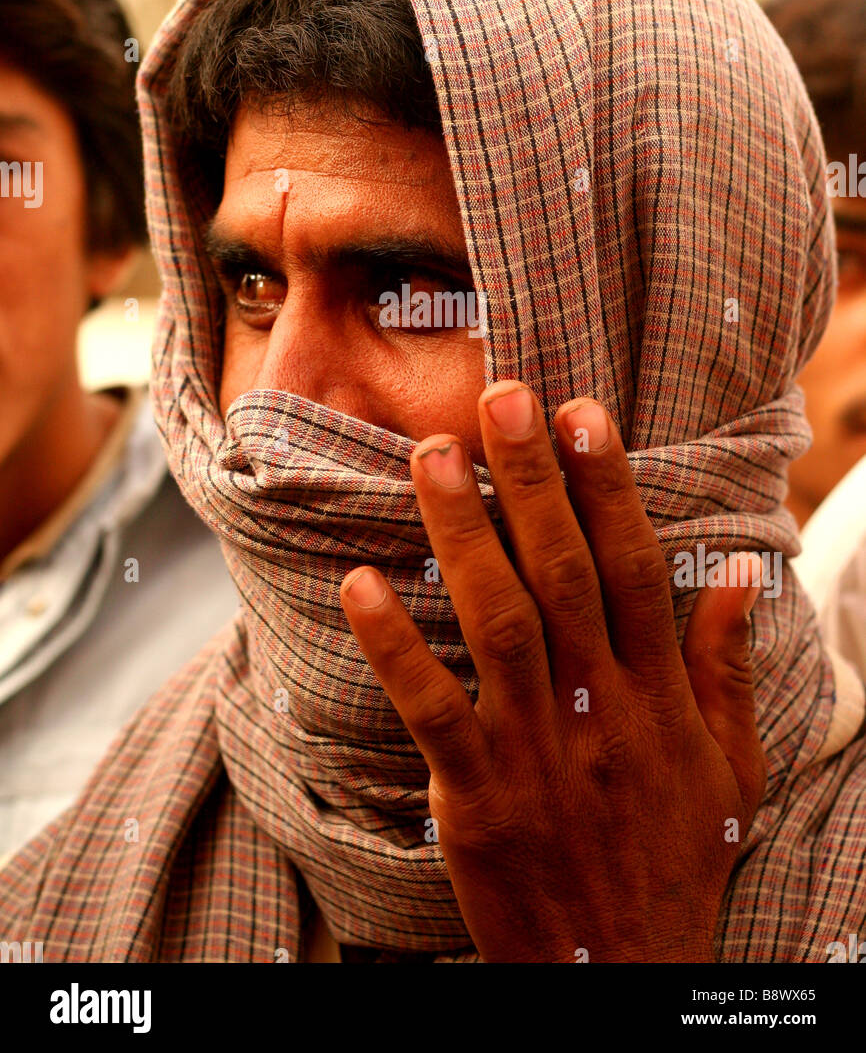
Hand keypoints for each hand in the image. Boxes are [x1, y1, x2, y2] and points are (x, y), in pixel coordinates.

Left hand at [340, 380, 766, 962]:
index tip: (580, 412)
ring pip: (498, 621)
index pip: (636, 568)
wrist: (621, 978)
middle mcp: (601, 709)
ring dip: (462, 534)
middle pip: (565, 573)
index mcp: (659, 696)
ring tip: (431, 455)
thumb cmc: (673, 862)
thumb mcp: (731, 768)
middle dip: (531, 481)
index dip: (609, 486)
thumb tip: (742, 574)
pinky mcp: (476, 799)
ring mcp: (536, 752)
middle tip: (499, 398)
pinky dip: (395, 646)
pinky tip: (362, 583)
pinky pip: (430, 710)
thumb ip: (727, 669)